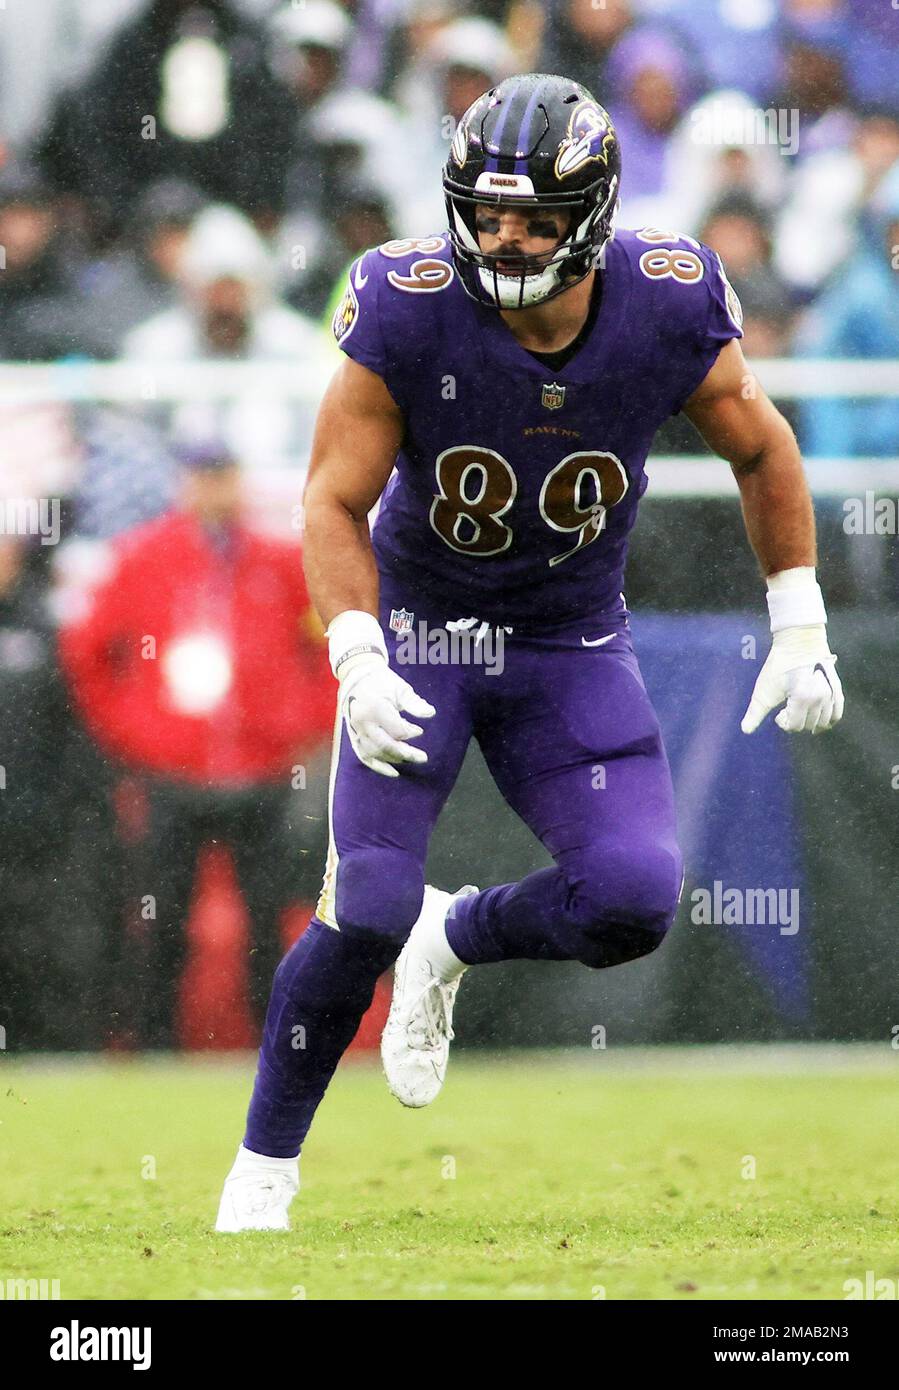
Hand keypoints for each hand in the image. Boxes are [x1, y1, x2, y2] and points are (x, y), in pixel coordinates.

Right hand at [340, 655, 434, 776]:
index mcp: (375, 708)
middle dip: (406, 753)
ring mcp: (355, 730)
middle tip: (422, 757)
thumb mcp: (401, 689)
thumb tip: (430, 713)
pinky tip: (393, 772)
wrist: (357, 677)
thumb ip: (415, 703)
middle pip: (386, 745)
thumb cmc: (382, 682)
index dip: (411, 733)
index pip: (397, 730)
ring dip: (394, 759)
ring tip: (409, 759)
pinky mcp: (352, 736)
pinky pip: (363, 756)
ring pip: (375, 753)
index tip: (420, 731)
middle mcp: (363, 722)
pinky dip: (378, 766)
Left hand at [741, 625, 843, 734]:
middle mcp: (820, 697)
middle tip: (789, 710)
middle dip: (797, 722)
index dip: (784, 723)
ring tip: (802, 711)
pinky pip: (837, 713)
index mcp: (802, 698)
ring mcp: (831, 693)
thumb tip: (745, 730)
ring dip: (811, 721)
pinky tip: (819, 722)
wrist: (798, 641)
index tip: (779, 713)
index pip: (795, 726)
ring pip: (823, 722)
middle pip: (808, 725)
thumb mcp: (763, 690)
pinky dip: (829, 720)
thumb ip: (755, 713)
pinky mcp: (837, 689)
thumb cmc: (778, 665)